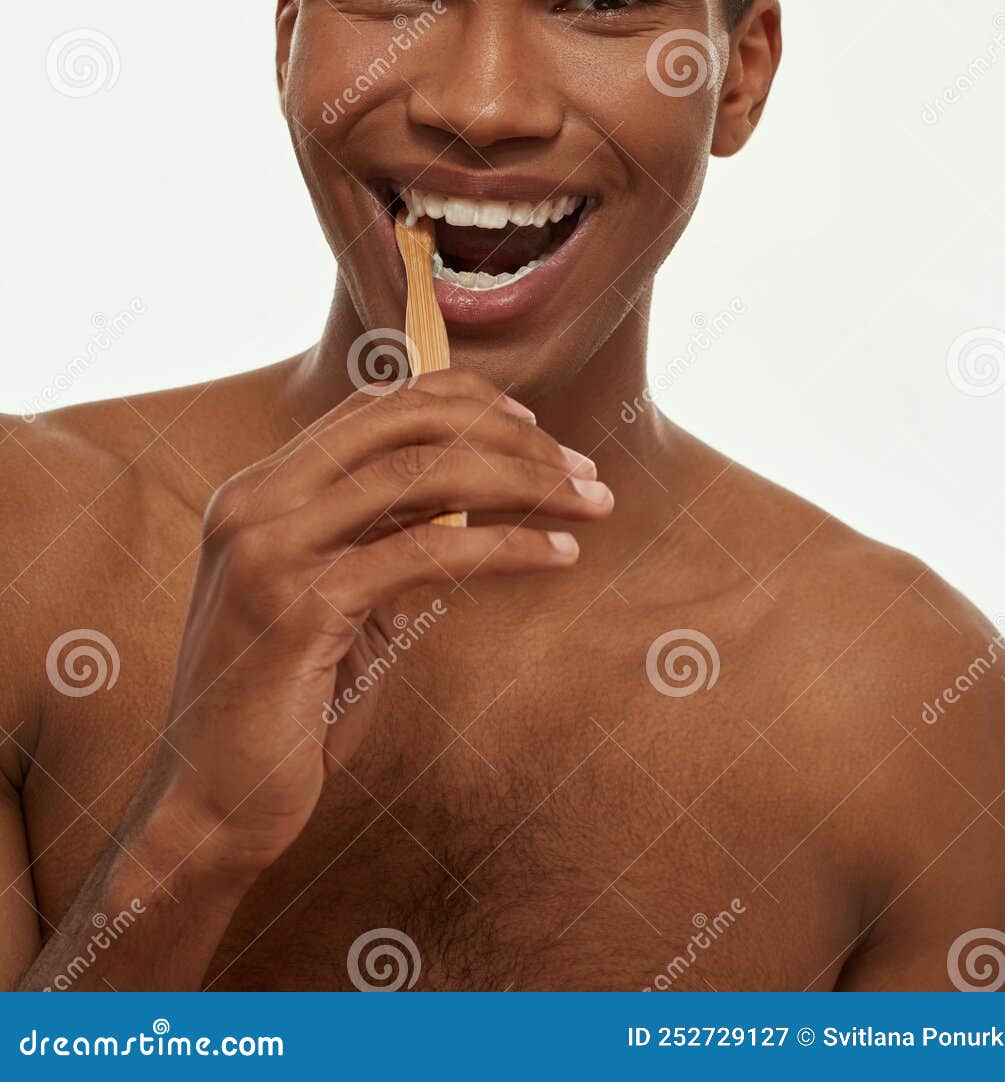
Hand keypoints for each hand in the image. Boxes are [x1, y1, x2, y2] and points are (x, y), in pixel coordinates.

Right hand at [135, 370, 611, 882]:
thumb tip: (468, 484)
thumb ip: (380, 535)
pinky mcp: (300, 605)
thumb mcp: (337, 598)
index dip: (464, 401)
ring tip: (592, 504)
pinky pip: (426, 550)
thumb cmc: (287, 707)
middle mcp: (256, 502)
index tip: (534, 426)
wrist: (210, 805)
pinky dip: (506, 543)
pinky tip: (557, 555)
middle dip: (508, 435)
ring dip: (523, 480)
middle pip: (404, 423)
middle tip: (582, 468)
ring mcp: (270, 548)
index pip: (375, 403)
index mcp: (261, 489)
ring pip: (420, 473)